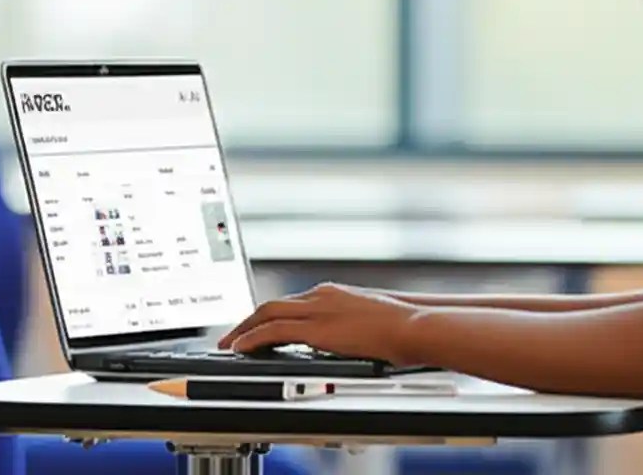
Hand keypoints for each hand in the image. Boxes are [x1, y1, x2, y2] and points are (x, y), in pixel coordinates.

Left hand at [218, 283, 425, 364]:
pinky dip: (253, 338)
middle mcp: (321, 295)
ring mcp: (318, 309)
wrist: (413, 326)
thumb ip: (351, 328)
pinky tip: (241, 349)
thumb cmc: (402, 327)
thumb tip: (349, 342)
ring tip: (229, 344)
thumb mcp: (370, 322)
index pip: (291, 302)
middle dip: (249, 320)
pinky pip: (273, 331)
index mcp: (334, 293)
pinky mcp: (317, 327)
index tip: (257, 326)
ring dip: (244, 329)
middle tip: (233, 335)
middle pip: (273, 304)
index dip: (269, 315)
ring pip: (266, 313)